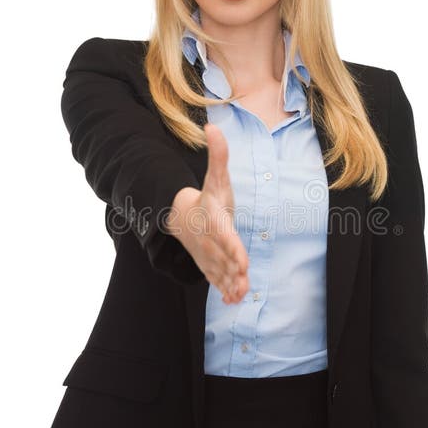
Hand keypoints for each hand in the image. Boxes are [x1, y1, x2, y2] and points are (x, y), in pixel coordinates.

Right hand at [166, 123, 249, 303]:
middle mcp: (211, 241)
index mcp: (215, 221)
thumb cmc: (207, 197)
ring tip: (241, 296)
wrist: (184, 216)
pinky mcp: (211, 265)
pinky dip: (224, 291)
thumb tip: (212, 126)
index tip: (241, 258)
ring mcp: (210, 255)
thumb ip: (218, 155)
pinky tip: (233, 302)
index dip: (232, 247)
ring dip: (230, 285)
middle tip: (243, 281)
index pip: (224, 235)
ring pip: (220, 273)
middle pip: (223, 258)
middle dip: (232, 271)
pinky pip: (217, 280)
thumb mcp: (215, 177)